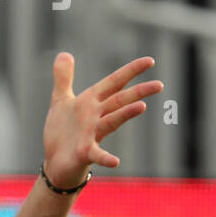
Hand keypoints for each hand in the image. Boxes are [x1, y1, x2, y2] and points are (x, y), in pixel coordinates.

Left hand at [42, 52, 162, 188]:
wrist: (55, 163)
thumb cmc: (62, 133)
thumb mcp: (60, 101)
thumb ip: (64, 78)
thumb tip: (64, 53)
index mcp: (91, 102)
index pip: (114, 83)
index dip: (131, 71)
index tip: (150, 61)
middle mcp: (96, 117)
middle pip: (120, 101)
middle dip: (138, 92)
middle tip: (160, 85)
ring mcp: (92, 135)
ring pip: (112, 121)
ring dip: (125, 114)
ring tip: (142, 107)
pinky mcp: (84, 153)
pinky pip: (97, 154)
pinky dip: (106, 158)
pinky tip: (116, 162)